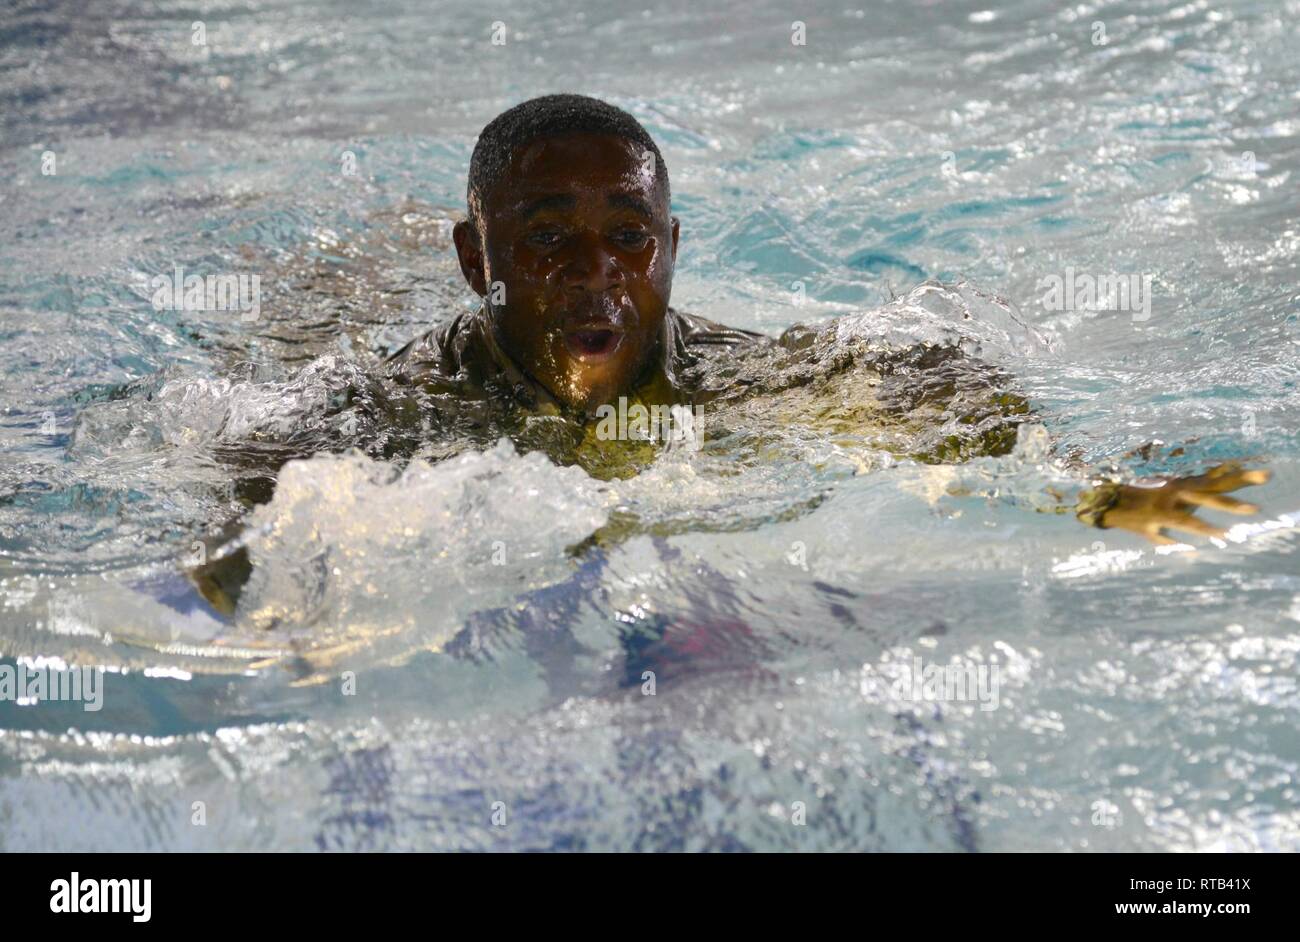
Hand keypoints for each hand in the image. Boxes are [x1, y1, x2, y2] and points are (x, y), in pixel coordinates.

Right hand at [1087, 462, 1270, 544]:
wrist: (1108, 501)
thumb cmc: (1145, 495)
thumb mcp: (1172, 486)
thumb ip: (1199, 482)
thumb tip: (1226, 468)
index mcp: (1181, 486)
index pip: (1216, 481)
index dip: (1241, 477)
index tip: (1267, 475)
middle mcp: (1172, 496)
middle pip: (1205, 499)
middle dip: (1230, 504)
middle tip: (1255, 509)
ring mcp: (1160, 513)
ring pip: (1186, 521)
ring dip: (1206, 528)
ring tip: (1226, 534)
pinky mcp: (1147, 528)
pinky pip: (1164, 538)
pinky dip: (1176, 545)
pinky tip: (1191, 553)